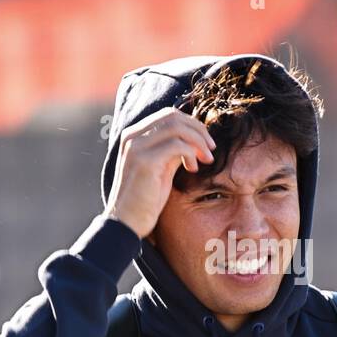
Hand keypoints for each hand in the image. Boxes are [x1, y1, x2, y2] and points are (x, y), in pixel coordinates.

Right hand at [105, 106, 215, 238]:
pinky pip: (177, 145)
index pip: (168, 115)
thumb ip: (172, 151)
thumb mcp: (160, 168)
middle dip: (198, 131)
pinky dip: (191, 154)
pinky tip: (192, 169)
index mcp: (134, 135)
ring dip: (198, 141)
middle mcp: (132, 136)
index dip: (192, 125)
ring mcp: (137, 147)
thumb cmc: (145, 199)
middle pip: (174, 116)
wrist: (126, 222)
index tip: (206, 144)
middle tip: (211, 150)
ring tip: (206, 159)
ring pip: (177, 127)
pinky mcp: (145, 161)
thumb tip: (194, 140)